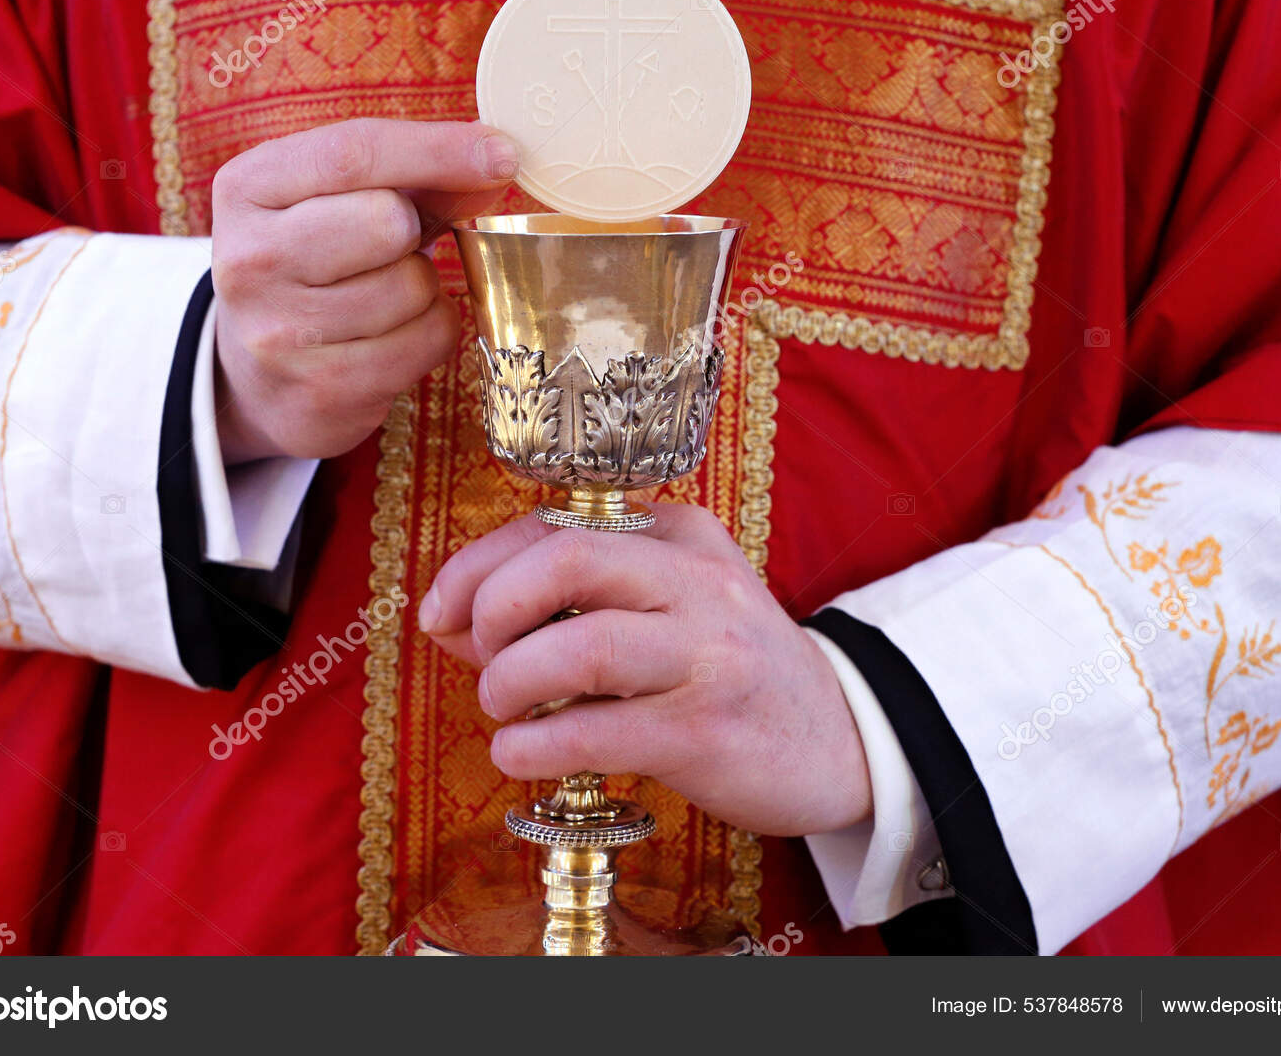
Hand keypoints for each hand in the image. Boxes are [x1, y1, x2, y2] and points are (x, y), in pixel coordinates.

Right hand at [210, 118, 517, 460]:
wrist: (260, 378)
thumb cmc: (317, 266)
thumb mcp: (342, 203)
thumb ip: (417, 177)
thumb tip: (497, 163)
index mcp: (247, 189)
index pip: (353, 153)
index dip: (438, 150)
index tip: (503, 153)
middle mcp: (250, 259)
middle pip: (387, 221)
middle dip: (412, 230)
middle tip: (389, 246)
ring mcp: (281, 332)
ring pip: (413, 286)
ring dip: (422, 287)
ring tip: (382, 292)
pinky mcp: (322, 390)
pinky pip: (428, 340)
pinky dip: (431, 331)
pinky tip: (394, 332)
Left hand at [417, 504, 873, 836]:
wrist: (841, 738)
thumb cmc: (727, 669)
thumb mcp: (666, 607)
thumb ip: (569, 603)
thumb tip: (454, 623)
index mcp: (678, 534)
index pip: (554, 525)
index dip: (476, 568)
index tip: (440, 612)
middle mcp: (696, 580)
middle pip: (565, 560)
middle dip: (492, 607)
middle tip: (476, 654)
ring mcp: (707, 654)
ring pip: (579, 646)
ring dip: (509, 681)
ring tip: (502, 710)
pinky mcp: (705, 729)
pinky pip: (593, 730)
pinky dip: (532, 745)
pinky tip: (520, 754)